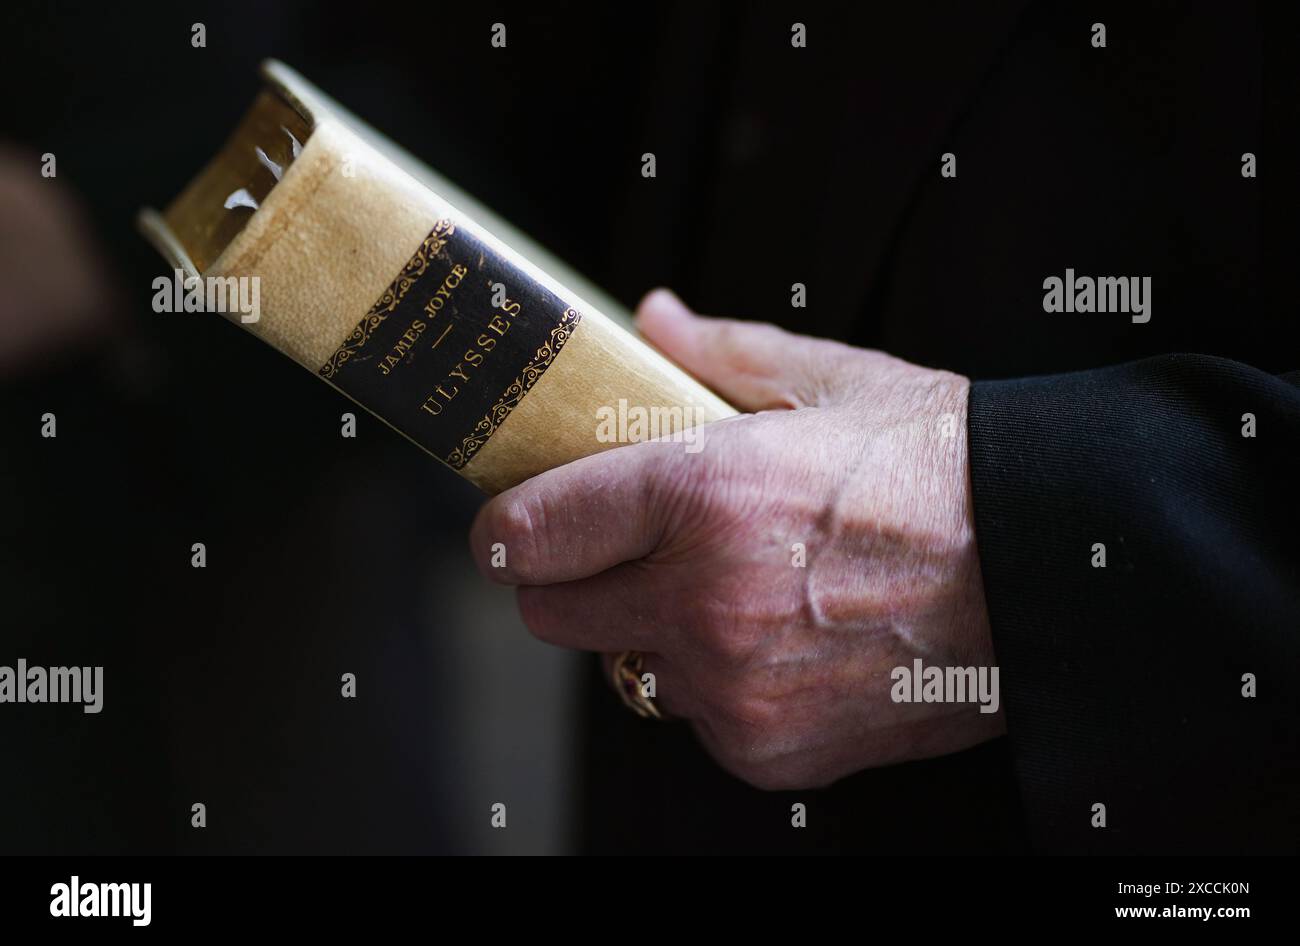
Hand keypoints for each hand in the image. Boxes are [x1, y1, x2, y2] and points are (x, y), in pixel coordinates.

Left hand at [470, 289, 1001, 789]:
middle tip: (626, 550)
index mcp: (700, 495)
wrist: (1045, 568)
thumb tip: (650, 320)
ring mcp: (733, 687)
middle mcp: (702, 602)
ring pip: (625, 669)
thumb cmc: (943, 470)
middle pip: (550, 614)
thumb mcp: (830, 382)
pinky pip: (694, 719)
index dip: (507, 526)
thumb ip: (717, 354)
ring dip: (651, 635)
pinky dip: (717, 688)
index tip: (512, 523)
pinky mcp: (766, 750)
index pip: (527, 533)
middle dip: (573, 579)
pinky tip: (779, 642)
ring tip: (730, 591)